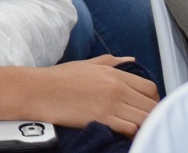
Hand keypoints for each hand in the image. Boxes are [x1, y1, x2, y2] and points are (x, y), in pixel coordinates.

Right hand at [26, 56, 157, 137]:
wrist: (38, 90)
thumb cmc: (58, 78)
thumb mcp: (86, 64)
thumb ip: (110, 62)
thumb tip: (130, 60)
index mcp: (114, 74)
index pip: (149, 88)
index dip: (152, 99)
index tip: (144, 105)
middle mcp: (116, 88)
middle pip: (151, 105)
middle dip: (150, 113)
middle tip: (139, 118)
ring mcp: (110, 104)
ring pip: (145, 118)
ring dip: (143, 124)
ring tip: (132, 125)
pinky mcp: (102, 119)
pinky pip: (130, 129)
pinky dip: (131, 132)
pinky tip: (121, 130)